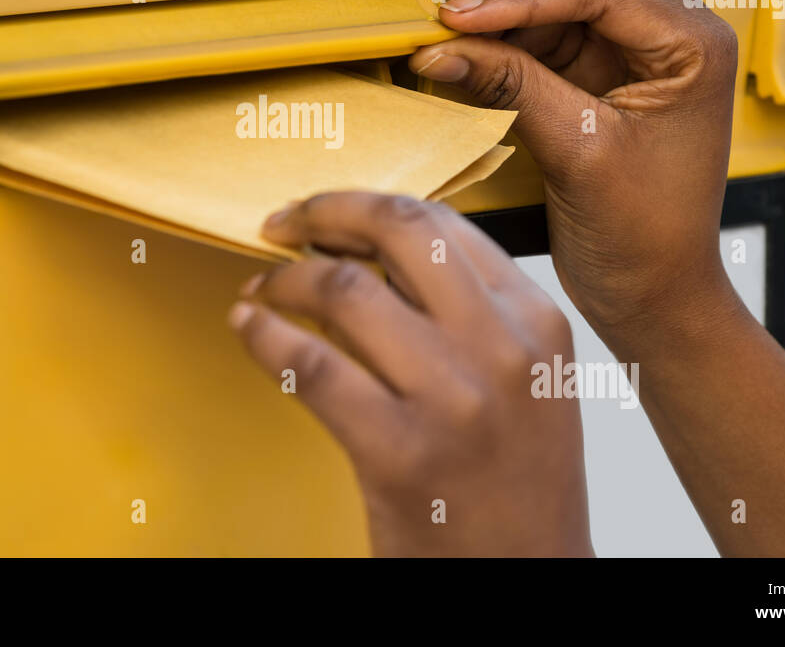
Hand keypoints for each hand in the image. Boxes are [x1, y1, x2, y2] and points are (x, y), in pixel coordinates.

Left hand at [229, 192, 592, 556]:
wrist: (526, 579)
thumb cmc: (516, 479)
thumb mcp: (523, 378)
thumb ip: (465, 310)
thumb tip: (367, 251)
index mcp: (535, 320)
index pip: (439, 221)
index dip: (363, 205)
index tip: (322, 213)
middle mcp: (501, 348)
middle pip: (395, 231)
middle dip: (322, 212)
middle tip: (282, 223)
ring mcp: (451, 400)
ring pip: (343, 289)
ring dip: (283, 281)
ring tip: (261, 289)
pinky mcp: (397, 452)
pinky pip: (309, 364)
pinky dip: (264, 335)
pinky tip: (249, 327)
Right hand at [410, 0, 740, 352]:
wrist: (655, 291)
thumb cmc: (647, 234)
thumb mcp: (578, 152)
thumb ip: (511, 86)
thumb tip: (443, 45)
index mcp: (692, 42)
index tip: (462, 16)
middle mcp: (669, 28)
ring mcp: (629, 44)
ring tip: (454, 21)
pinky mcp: (592, 68)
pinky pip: (542, 21)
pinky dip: (503, 26)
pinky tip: (467, 48)